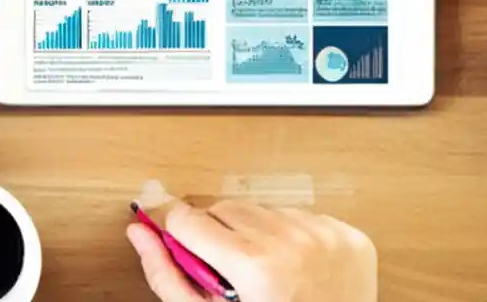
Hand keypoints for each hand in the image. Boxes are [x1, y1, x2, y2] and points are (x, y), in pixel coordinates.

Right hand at [128, 200, 376, 301]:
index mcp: (255, 266)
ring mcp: (326, 236)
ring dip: (255, 233)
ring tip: (263, 273)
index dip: (180, 234)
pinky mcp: (348, 236)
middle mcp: (293, 243)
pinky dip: (291, 236)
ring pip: (264, 210)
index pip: (190, 219)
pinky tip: (293, 269)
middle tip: (226, 271)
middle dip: (217, 234)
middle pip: (225, 208)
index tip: (181, 242)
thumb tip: (138, 234)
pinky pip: (303, 217)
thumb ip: (168, 277)